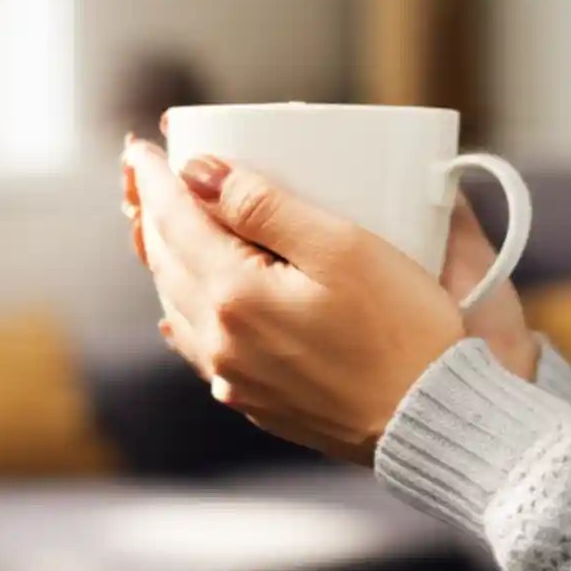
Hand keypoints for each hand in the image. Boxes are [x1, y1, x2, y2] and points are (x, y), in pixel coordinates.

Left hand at [124, 147, 538, 381]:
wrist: (430, 421)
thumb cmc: (402, 331)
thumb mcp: (342, 247)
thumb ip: (264, 206)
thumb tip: (200, 174)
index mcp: (234, 294)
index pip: (173, 221)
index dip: (154, 179)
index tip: (140, 149)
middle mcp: (220, 341)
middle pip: (166, 263)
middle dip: (152, 214)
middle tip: (147, 177)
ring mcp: (234, 377)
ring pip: (177, 305)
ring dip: (166, 260)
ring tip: (167, 226)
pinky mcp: (256, 400)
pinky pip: (200, 344)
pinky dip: (187, 308)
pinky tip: (189, 303)